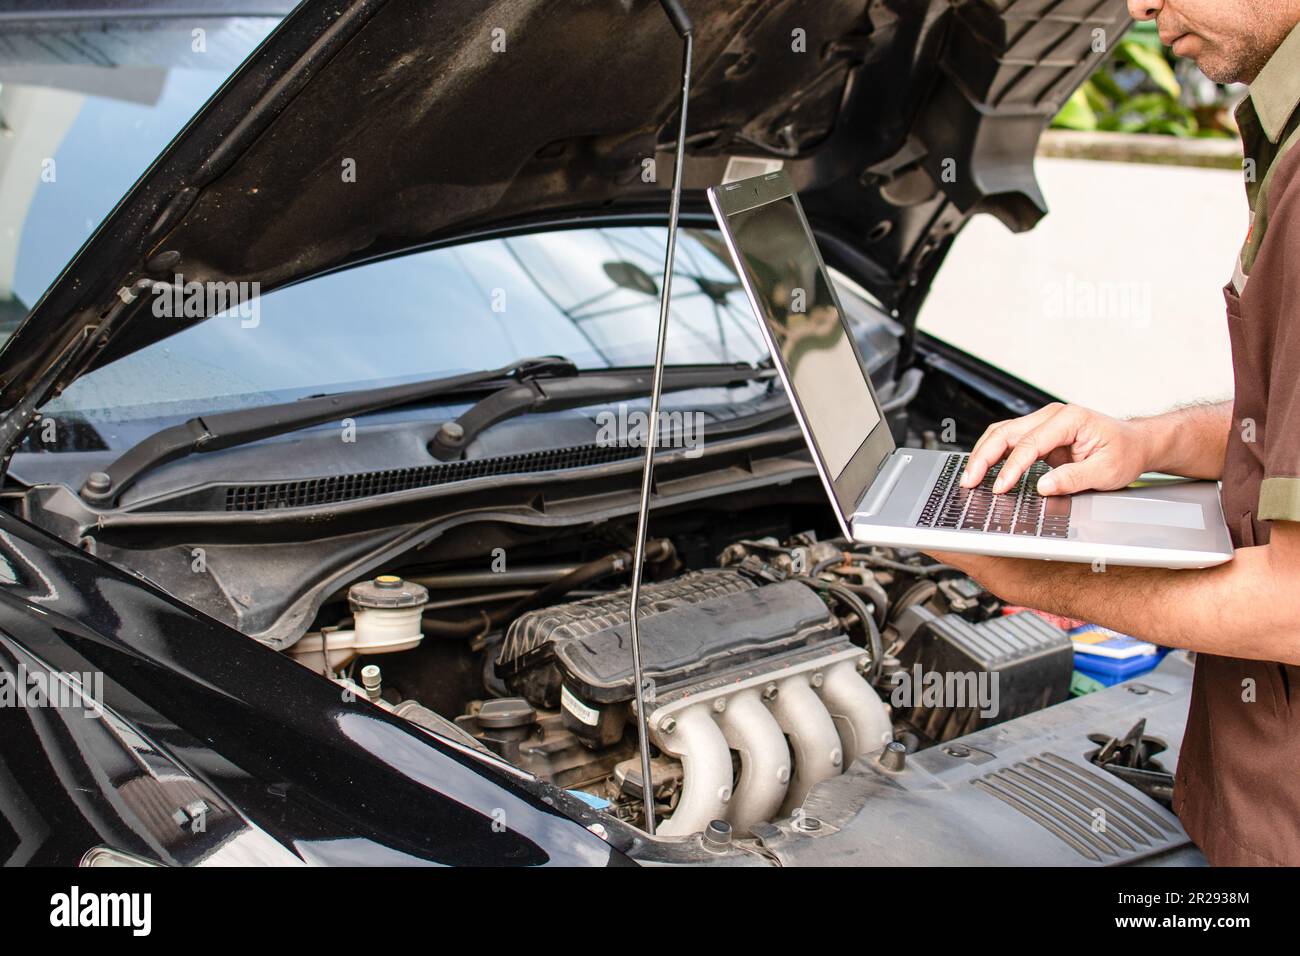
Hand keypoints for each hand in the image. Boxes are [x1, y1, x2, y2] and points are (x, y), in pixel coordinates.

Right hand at [959, 402, 1154, 495]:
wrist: (1135, 444)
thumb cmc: (1125, 453)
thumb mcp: (1107, 471)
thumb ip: (1074, 478)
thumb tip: (1043, 486)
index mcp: (1070, 419)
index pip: (1030, 443)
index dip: (1012, 467)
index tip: (1000, 487)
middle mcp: (1052, 416)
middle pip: (1007, 432)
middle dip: (984, 457)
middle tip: (969, 480)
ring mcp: (1044, 423)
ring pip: (1002, 433)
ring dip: (983, 454)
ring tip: (970, 477)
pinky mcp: (1040, 434)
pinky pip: (1009, 441)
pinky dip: (993, 454)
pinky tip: (983, 470)